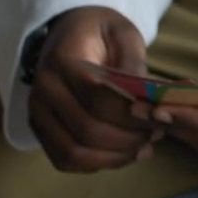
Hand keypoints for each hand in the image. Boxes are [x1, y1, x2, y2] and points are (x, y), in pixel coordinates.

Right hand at [28, 7, 158, 173]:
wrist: (70, 33)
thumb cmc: (101, 33)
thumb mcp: (124, 35)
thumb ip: (135, 65)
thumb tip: (151, 100)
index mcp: (63, 61)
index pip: (98, 97)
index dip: (132, 113)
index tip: (160, 115)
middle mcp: (43, 90)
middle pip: (87, 130)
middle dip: (129, 138)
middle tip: (158, 132)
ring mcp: (37, 114)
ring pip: (74, 152)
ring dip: (115, 156)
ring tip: (144, 146)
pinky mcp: (40, 131)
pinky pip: (65, 160)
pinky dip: (97, 164)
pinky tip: (124, 154)